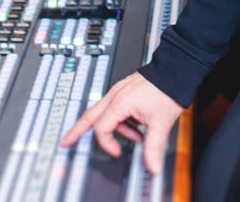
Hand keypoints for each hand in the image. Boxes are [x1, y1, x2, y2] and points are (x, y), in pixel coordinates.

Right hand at [60, 72, 182, 174]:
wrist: (173, 72)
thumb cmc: (166, 91)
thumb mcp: (160, 124)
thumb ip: (153, 147)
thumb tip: (152, 166)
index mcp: (119, 103)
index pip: (101, 128)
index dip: (107, 143)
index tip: (117, 151)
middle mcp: (114, 96)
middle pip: (89, 116)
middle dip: (76, 130)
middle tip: (66, 141)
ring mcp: (117, 92)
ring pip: (103, 112)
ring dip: (114, 128)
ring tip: (135, 135)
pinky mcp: (123, 91)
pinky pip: (114, 108)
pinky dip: (122, 120)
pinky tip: (137, 125)